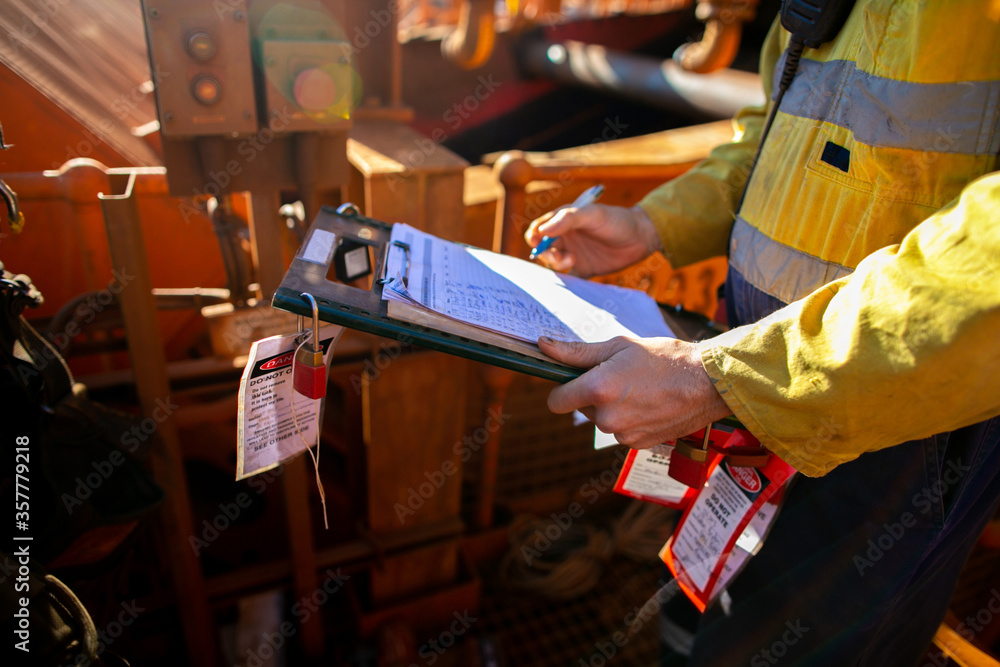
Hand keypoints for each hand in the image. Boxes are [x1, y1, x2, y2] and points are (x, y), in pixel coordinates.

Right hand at [524, 204, 661, 277]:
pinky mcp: (583, 270)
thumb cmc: (616, 220)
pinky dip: (566, 280)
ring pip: (553, 264)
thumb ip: (568, 219)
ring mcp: (572, 254)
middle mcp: (565, 238)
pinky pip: (567, 278)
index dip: (533, 236)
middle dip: (546, 253)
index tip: (536, 242)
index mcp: (562, 221)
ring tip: (572, 261)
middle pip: (543, 249)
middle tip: (558, 256)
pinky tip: (574, 276)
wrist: (641, 237)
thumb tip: (542, 230)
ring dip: (557, 264)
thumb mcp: (593, 214)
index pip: (539, 229)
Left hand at [538, 335, 731, 447]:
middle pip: (581, 408)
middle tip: (620, 376)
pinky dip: (628, 419)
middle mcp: (607, 417)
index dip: (562, 389)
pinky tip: (649, 404)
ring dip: (611, 407)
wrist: (708, 383)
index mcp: (598, 389)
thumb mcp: (619, 347)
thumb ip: (577, 352)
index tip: (573, 380)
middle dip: (592, 394)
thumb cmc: (664, 358)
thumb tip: (543, 347)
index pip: (556, 401)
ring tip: (639, 389)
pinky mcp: (637, 444)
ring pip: (602, 420)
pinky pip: (620, 431)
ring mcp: (622, 434)